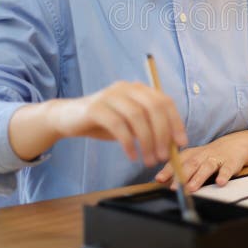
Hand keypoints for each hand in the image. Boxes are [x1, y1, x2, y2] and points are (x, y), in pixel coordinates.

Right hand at [45, 81, 187, 165]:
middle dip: (162, 134)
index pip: (164, 102)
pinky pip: (118, 125)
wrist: (66, 117)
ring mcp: (110, 95)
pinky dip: (129, 142)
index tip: (181, 143)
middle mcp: (126, 88)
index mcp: (138, 89)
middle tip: (163, 156)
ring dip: (147, 141)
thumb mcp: (129, 123)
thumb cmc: (103, 122)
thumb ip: (148, 127)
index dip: (176, 122)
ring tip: (149, 160)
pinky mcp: (95, 108)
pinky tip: (132, 155)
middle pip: (153, 108)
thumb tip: (172, 144)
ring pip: (137, 117)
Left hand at [155, 127, 247, 190]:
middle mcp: (203, 155)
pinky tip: (220, 183)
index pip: (177, 161)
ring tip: (192, 188)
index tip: (159, 179)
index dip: (168, 170)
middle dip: (181, 176)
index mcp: (192, 154)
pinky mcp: (231, 162)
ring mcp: (217, 158)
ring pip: (207, 167)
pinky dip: (224, 175)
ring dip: (198, 178)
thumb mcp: (195, 159)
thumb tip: (161, 181)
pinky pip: (227, 169)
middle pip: (191, 164)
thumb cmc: (211, 155)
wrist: (236, 144)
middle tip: (174, 188)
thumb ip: (180, 169)